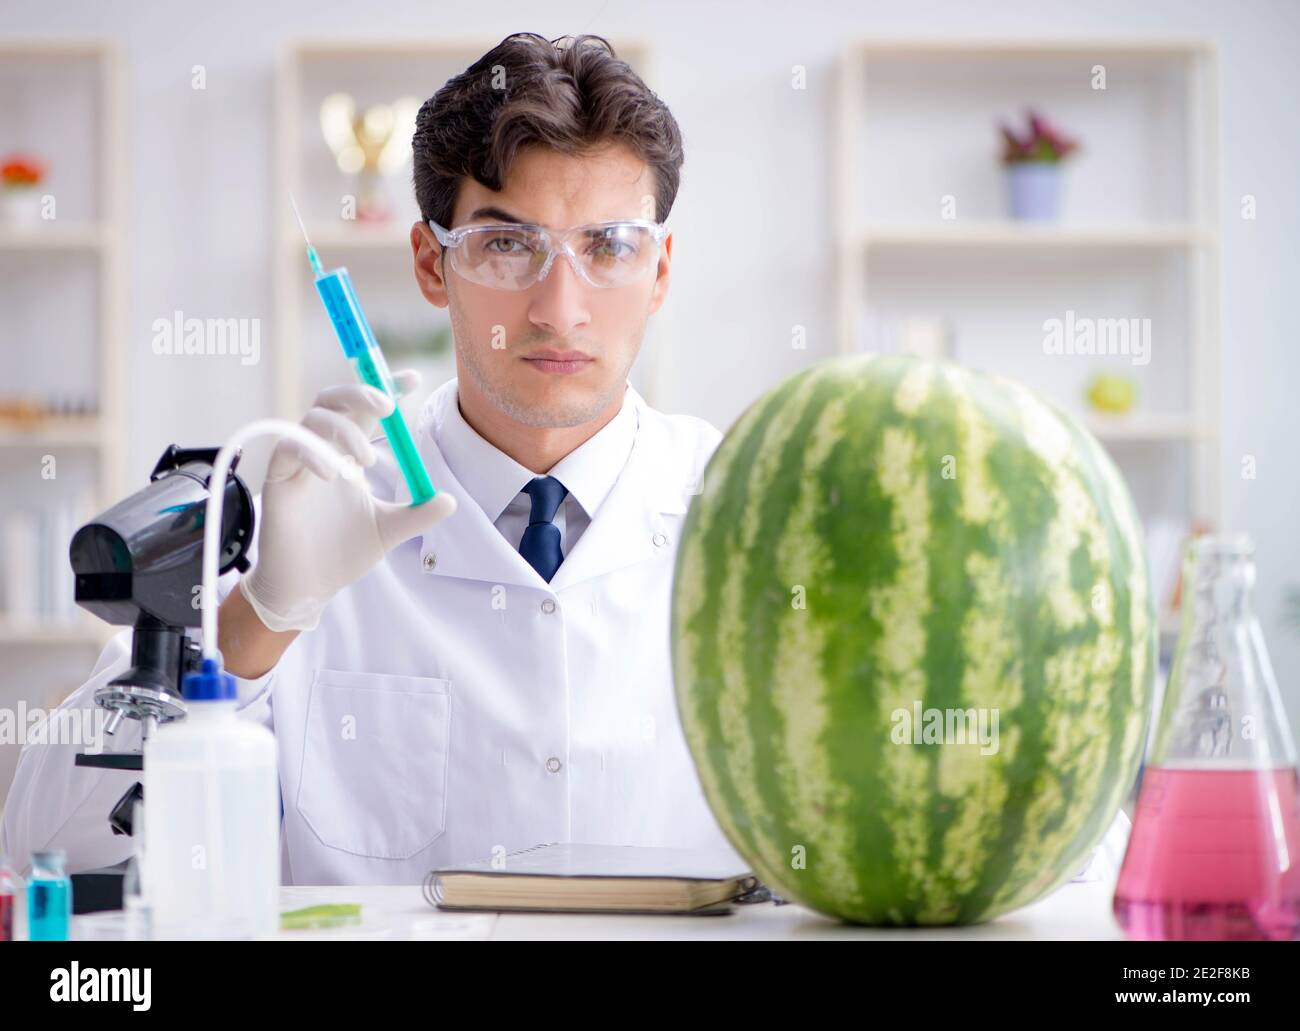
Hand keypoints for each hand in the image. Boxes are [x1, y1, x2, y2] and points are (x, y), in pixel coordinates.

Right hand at [241, 369, 455, 631]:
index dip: (385, 386)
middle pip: (333, 399)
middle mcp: (322, 450)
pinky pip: (288, 447)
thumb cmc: (343, 554)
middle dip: (360, 392)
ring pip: (313, 418)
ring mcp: (298, 463)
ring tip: (366, 463)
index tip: (413, 379)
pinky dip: (312, 452)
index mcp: (348, 454)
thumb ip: (418, 513)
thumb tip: (451, 501)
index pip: (364, 409)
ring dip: (344, 430)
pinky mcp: (277, 480)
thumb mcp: (389, 530)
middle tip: (388, 407)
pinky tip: (334, 473)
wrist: (309, 588)